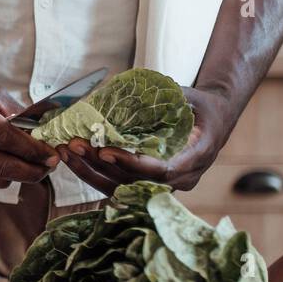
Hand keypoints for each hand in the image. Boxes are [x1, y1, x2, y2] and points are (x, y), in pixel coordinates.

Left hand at [55, 86, 232, 193]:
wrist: (216, 120)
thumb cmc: (200, 106)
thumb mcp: (187, 97)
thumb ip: (162, 99)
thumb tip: (119, 93)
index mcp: (196, 157)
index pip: (161, 171)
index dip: (131, 164)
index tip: (104, 151)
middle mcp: (183, 179)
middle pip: (134, 182)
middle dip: (100, 165)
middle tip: (73, 144)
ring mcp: (165, 186)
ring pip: (122, 188)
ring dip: (90, 172)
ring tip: (66, 151)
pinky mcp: (149, 186)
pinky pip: (119, 186)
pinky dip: (94, 174)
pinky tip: (73, 159)